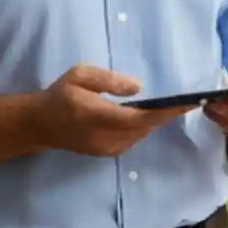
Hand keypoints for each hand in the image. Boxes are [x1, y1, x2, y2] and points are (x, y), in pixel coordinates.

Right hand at [30, 64, 190, 156]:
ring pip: (140, 136)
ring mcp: (106, 148)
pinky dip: (143, 129)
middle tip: (186, 102)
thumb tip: (138, 87)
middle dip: (166, 116)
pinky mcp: (106, 153)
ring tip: (171, 108)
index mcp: (97, 115)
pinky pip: (133, 140)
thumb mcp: (80, 75)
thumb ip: (108, 80)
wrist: (40, 124)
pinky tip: (147, 117)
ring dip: (155, 123)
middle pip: (144, 128)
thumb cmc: (60, 94)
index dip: (165, 112)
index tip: (187, 103)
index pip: (139, 117)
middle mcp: (104, 136)